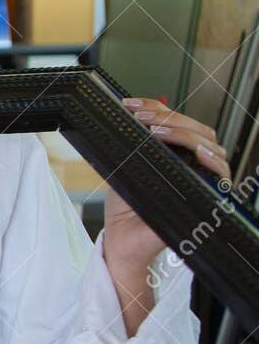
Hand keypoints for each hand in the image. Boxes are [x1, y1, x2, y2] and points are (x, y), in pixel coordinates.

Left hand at [104, 98, 231, 266]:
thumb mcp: (125, 168)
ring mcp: (203, 179)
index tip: (132, 104)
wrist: (123, 238)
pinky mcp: (210, 197)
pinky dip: (209, 158)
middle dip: (169, 117)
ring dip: (183, 132)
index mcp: (177, 155)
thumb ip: (134, 145)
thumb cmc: (126, 206)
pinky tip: (194, 151)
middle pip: (198, 130)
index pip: (180, 123)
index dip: (159, 108)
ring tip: (155, 130)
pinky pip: (219, 174)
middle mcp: (193, 165)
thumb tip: (130, 115)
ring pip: (209, 145)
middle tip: (141, 116)